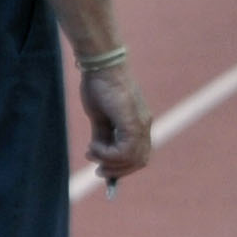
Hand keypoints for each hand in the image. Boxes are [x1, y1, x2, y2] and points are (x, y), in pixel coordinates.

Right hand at [81, 59, 151, 181]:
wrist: (102, 65)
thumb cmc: (99, 86)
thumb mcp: (100, 117)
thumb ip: (103, 136)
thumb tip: (99, 153)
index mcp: (139, 123)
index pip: (138, 154)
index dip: (122, 165)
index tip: (102, 167)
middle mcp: (144, 125)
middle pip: (139, 161)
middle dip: (118, 170)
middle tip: (98, 170)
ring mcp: (141, 124)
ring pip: (134, 159)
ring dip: (111, 163)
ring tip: (93, 153)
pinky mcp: (132, 122)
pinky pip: (125, 151)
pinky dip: (108, 154)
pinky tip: (94, 147)